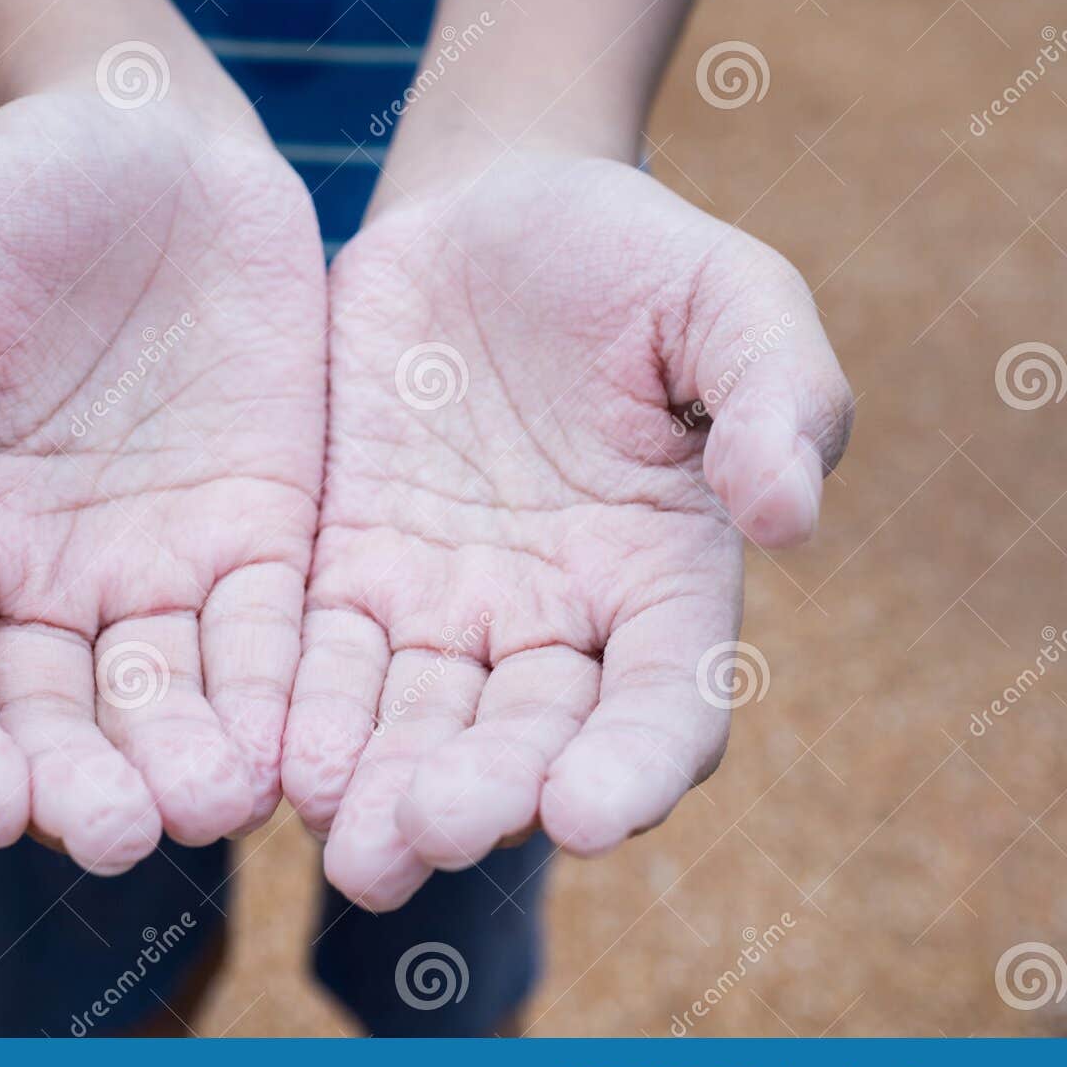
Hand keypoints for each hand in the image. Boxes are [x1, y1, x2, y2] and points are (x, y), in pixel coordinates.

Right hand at [0, 94, 324, 871]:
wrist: (160, 142)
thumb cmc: (9, 189)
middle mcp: (41, 579)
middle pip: (49, 719)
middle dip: (78, 785)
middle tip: (116, 836)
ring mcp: (155, 568)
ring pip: (165, 700)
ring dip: (186, 765)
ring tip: (217, 808)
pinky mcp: (259, 541)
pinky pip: (268, 640)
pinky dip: (280, 700)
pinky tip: (300, 753)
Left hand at [282, 156, 852, 909]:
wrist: (485, 211)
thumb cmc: (629, 254)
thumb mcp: (728, 296)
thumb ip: (776, 395)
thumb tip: (790, 516)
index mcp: (663, 576)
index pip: (664, 702)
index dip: (635, 765)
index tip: (591, 815)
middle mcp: (554, 622)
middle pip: (525, 740)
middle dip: (484, 795)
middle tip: (430, 835)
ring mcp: (444, 607)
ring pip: (417, 728)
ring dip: (385, 796)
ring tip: (355, 855)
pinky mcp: (347, 575)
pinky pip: (324, 662)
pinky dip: (306, 718)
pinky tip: (276, 765)